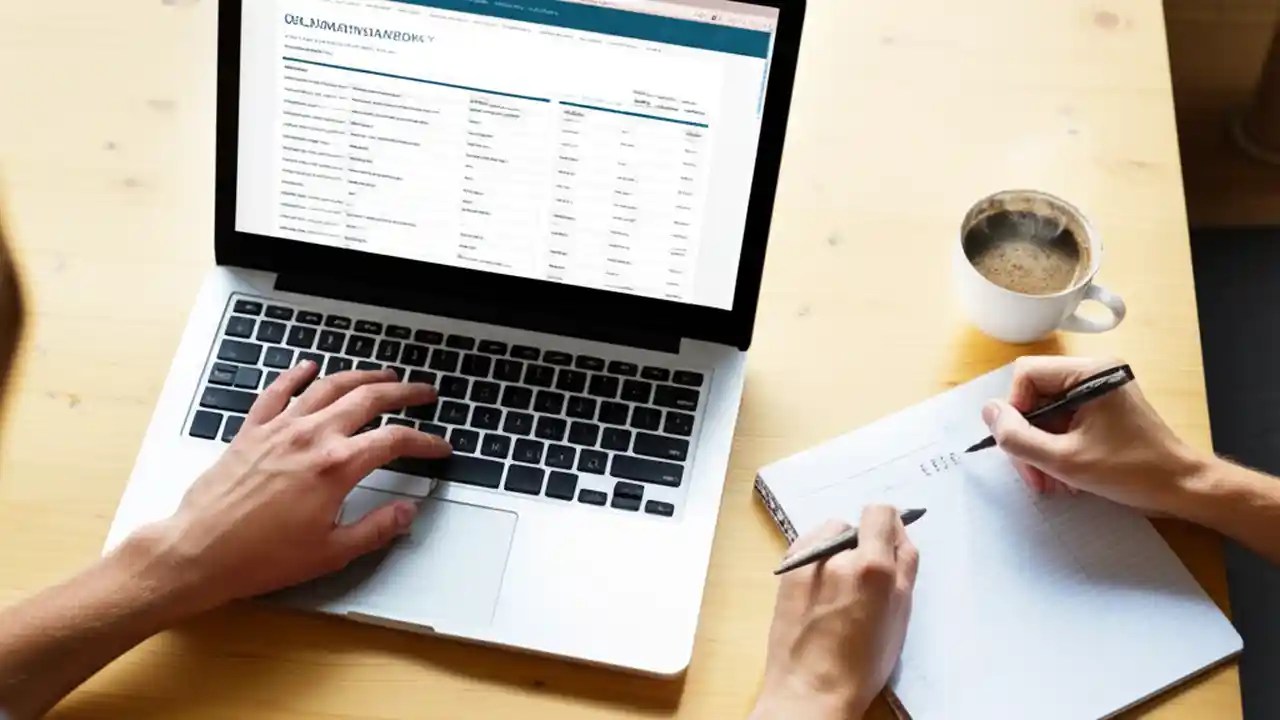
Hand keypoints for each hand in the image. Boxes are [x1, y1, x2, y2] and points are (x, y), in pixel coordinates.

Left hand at [132, 362, 450, 615]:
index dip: (424, 442)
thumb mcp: (331, 553)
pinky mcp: (251, 432)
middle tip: (423, 392)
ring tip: (382, 374)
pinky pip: (277, 392)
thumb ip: (376, 529)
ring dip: (361, 376)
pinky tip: (308, 368)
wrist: (198, 552)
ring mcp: (279, 430)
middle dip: (402, 393)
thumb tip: (406, 512)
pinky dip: (296, 376)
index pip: (394, 441)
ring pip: (328, 387)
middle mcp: (311, 438)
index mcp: (336, 467)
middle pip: (368, 400)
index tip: (438, 448)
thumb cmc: (260, 558)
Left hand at [751, 506, 918, 719]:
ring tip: (839, 584)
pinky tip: (820, 587)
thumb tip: (899, 532)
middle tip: (863, 577)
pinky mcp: (785, 570)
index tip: (887, 542)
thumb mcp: (899, 614)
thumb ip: (904, 566)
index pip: (880, 513)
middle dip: (861, 542)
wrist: (810, 688)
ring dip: (836, 548)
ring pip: (828, 534)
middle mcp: (836, 556)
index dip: (888, 523)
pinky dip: (816, 557)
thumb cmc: (863, 661)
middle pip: (853, 525)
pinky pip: (806, 546)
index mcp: (871, 566)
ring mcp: (805, 561)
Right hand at [983, 356, 1205, 513]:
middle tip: (1034, 477)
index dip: (1014, 411)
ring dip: (1041, 450)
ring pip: (1046, 414)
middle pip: (1034, 396)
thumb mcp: (1064, 459)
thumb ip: (1018, 436)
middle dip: (1028, 439)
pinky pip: (1064, 422)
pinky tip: (1065, 477)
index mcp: (1089, 373)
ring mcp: (1100, 392)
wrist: (1183, 488)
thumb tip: (988, 412)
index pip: (1026, 375)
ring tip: (1051, 483)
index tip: (1021, 446)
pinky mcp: (1103, 410)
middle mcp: (1094, 373)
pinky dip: (1058, 449)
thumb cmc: (1131, 471)